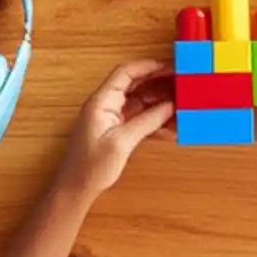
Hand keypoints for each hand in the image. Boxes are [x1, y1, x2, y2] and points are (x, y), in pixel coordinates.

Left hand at [57, 59, 173, 197]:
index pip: (125, 73)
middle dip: (158, 82)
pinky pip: (139, 117)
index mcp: (101, 102)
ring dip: (159, 103)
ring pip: (139, 101)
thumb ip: (147, 121)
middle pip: (135, 84)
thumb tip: (170, 106)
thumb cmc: (91, 167)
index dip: (147, 66)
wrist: (75, 190)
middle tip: (180, 83)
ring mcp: (111, 117)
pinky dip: (154, 119)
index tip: (169, 67)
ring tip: (180, 105)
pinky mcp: (116, 129)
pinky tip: (170, 126)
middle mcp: (106, 104)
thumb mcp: (122, 143)